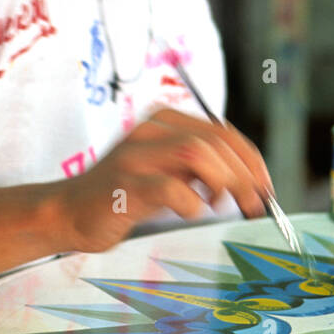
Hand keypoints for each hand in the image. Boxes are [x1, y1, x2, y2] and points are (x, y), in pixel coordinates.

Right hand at [51, 108, 273, 252]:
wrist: (68, 212)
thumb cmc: (124, 196)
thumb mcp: (167, 171)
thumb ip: (199, 167)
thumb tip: (250, 181)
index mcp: (164, 122)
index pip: (222, 131)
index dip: (250, 158)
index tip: (265, 186)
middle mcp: (149, 131)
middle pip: (214, 141)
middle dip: (244, 174)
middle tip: (257, 203)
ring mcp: (134, 156)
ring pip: (196, 154)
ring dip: (224, 182)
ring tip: (229, 206)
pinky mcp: (123, 185)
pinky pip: (169, 188)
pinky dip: (191, 202)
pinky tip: (194, 211)